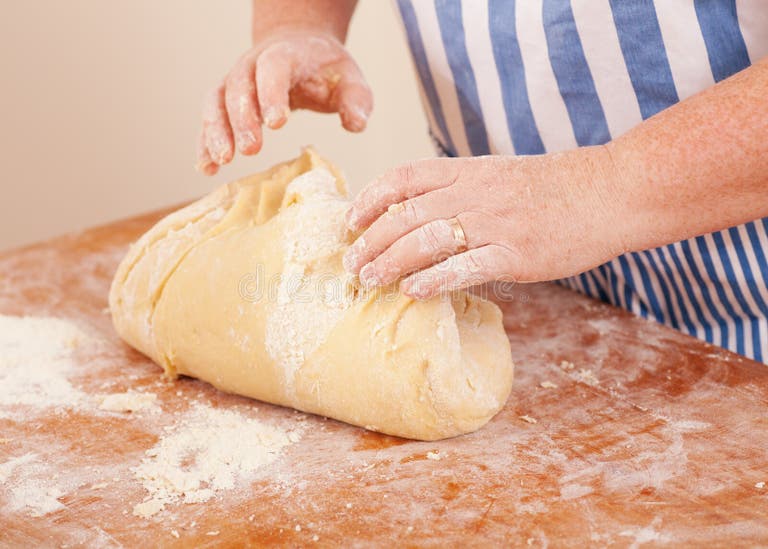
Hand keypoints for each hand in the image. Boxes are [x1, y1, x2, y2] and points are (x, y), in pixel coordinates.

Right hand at [196, 31, 372, 174]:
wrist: (300, 49)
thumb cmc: (326, 70)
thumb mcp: (351, 80)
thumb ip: (357, 101)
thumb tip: (356, 124)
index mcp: (285, 54)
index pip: (273, 68)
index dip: (272, 93)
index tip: (277, 123)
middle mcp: (252, 64)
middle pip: (239, 86)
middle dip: (242, 119)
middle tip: (251, 150)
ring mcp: (235, 81)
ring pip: (216, 101)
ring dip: (216, 131)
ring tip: (222, 160)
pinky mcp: (225, 101)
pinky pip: (210, 119)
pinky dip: (205, 142)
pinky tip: (207, 167)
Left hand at [342, 147, 625, 298]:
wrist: (610, 191)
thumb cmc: (555, 187)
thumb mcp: (501, 174)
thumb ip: (463, 189)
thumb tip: (425, 215)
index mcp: (468, 170)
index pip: (403, 177)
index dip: (370, 200)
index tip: (350, 223)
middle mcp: (474, 192)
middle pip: (405, 214)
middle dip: (371, 241)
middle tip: (351, 265)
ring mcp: (494, 223)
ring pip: (426, 240)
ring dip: (390, 262)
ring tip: (369, 281)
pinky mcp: (516, 253)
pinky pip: (466, 267)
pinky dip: (434, 280)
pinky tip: (412, 293)